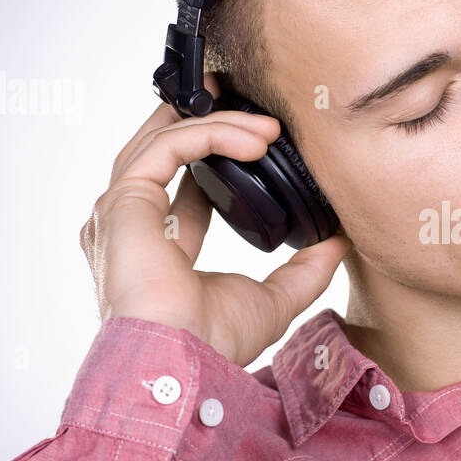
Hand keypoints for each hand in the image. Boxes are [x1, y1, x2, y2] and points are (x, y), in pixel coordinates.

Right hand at [80, 74, 351, 366]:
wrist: (181, 362)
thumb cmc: (212, 344)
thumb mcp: (274, 301)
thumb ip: (304, 271)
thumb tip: (339, 243)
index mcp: (155, 249)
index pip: (180, 188)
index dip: (216, 159)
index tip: (260, 144)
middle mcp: (129, 226)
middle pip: (161, 150)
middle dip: (203, 118)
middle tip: (245, 97)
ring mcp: (120, 212)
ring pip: (165, 141)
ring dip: (218, 123)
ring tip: (267, 124)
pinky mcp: (123, 201)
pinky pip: (168, 147)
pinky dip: (212, 135)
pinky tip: (255, 142)